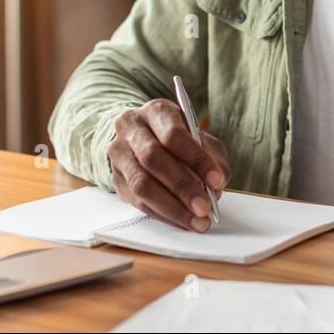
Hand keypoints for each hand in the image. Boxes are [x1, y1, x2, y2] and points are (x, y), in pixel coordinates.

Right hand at [108, 98, 230, 232]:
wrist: (139, 137)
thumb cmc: (176, 137)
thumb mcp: (199, 136)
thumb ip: (212, 157)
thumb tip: (216, 185)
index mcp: (156, 111)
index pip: (174, 135)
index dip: (197, 159)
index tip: (217, 180)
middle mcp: (132, 129)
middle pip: (154, 159)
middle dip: (183, 186)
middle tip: (205, 206)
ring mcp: (119, 154)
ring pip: (142, 184)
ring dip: (173, 207)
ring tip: (197, 220)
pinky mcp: (116, 180)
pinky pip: (138, 202)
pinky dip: (164, 215)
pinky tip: (183, 222)